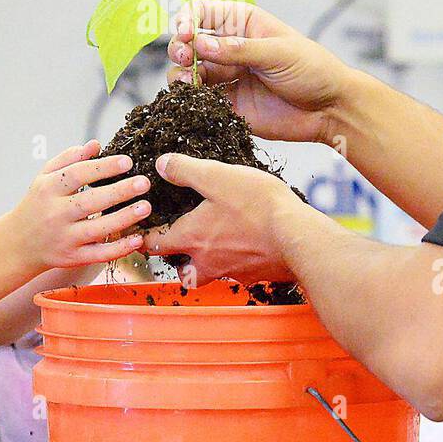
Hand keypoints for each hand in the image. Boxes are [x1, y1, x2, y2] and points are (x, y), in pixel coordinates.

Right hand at [13, 141, 150, 270]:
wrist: (18, 244)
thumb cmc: (37, 204)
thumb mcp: (45, 177)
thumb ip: (70, 159)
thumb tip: (96, 144)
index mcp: (49, 189)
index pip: (78, 174)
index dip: (103, 167)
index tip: (127, 162)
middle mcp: (55, 213)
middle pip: (90, 201)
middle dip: (119, 192)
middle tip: (144, 182)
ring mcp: (64, 237)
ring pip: (97, 229)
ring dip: (124, 218)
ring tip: (145, 207)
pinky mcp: (72, 257)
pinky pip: (99, 254)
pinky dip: (119, 248)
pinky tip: (137, 238)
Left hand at [141, 152, 307, 284]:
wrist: (299, 238)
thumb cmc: (257, 206)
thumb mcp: (217, 176)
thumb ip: (185, 170)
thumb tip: (162, 164)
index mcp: (191, 238)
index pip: (155, 244)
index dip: (146, 236)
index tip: (144, 231)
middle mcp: (207, 262)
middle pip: (182, 270)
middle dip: (178, 259)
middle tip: (183, 242)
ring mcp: (233, 273)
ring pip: (210, 275)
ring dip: (208, 263)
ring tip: (218, 243)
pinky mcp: (256, 276)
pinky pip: (239, 274)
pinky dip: (238, 262)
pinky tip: (250, 245)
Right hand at [166, 0, 351, 144]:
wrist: (328, 108)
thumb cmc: (313, 69)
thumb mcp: (278, 52)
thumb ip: (239, 50)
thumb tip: (200, 44)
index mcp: (242, 22)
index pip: (203, 12)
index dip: (187, 19)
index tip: (185, 33)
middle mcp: (229, 46)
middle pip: (189, 42)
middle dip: (179, 47)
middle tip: (184, 57)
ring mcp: (226, 74)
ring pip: (189, 70)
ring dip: (181, 74)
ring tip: (188, 82)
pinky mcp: (226, 102)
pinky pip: (199, 98)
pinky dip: (190, 98)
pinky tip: (195, 99)